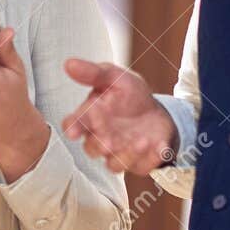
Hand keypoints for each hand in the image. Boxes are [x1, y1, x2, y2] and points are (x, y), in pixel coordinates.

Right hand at [61, 59, 178, 174]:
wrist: (155, 110)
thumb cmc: (128, 94)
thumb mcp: (113, 77)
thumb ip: (92, 73)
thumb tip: (69, 63)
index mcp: (90, 118)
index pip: (74, 125)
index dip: (73, 128)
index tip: (74, 130)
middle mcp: (101, 138)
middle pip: (92, 149)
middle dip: (100, 143)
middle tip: (110, 136)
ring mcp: (119, 153)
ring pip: (114, 165)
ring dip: (127, 155)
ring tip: (142, 140)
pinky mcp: (138, 162)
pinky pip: (141, 166)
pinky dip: (151, 157)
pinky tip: (159, 145)